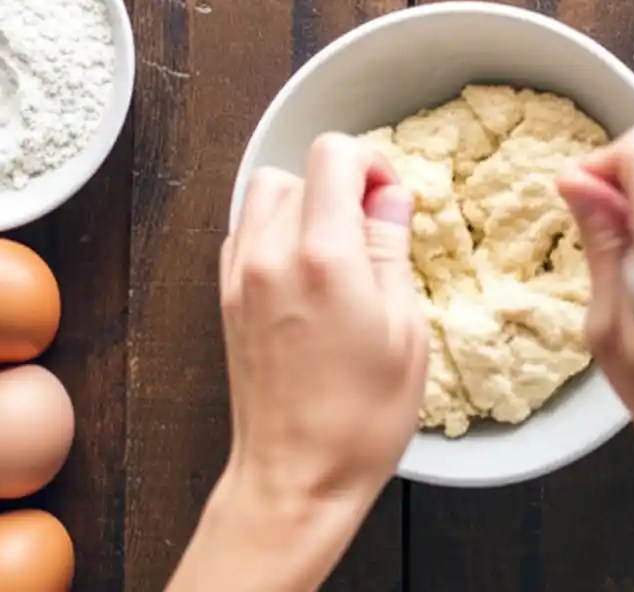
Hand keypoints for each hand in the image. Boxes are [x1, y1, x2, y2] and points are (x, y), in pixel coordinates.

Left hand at [219, 133, 427, 503]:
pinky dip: (277, 233)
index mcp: (323, 256)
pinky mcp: (227, 298)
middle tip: (373, 231)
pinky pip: (246, 233)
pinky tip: (308, 272)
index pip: (333, 154)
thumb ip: (392, 250)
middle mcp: (270, 254)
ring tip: (339, 250)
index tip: (391, 199)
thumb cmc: (360, 419)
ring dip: (306, 205)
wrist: (295, 478)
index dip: (372, 165)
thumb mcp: (406, 331)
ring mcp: (241, 276)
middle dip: (341, 186)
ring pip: (266, 195)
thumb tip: (390, 197)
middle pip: (299, 170)